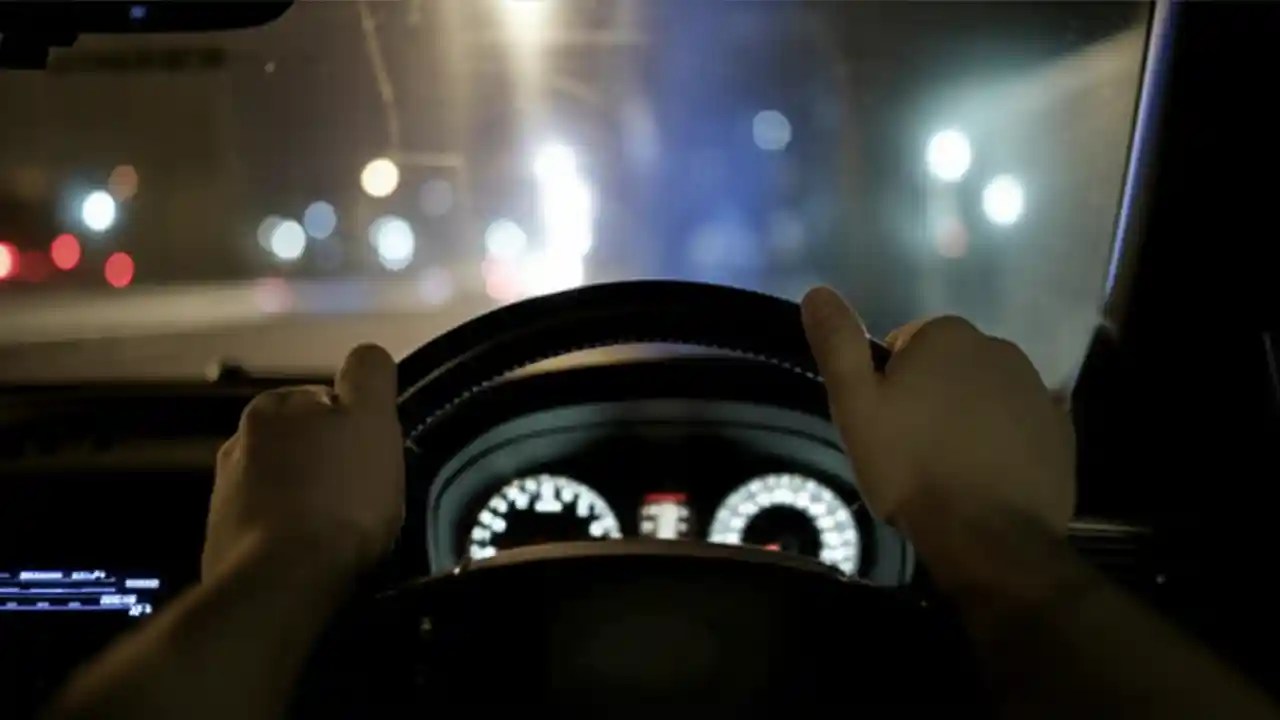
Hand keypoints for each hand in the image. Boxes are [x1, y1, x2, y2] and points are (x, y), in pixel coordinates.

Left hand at [203, 344, 404, 580]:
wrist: (283, 581)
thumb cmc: (339, 495)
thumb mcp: (371, 419)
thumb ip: (369, 375)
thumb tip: (366, 354)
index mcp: (271, 408)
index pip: (324, 401)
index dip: (355, 426)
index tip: (371, 457)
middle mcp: (238, 444)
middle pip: (301, 446)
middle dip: (326, 465)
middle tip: (360, 496)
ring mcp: (224, 497)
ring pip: (282, 489)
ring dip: (306, 502)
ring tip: (337, 533)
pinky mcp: (221, 545)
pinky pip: (267, 530)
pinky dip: (288, 538)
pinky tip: (311, 558)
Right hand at [800, 287, 1074, 557]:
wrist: (987, 535)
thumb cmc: (911, 467)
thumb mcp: (856, 407)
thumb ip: (838, 345)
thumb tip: (818, 292)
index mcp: (947, 335)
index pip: (908, 343)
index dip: (890, 382)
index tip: (887, 422)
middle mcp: (999, 348)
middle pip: (952, 366)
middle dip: (933, 395)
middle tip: (913, 446)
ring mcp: (1036, 390)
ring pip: (988, 392)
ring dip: (970, 415)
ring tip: (950, 464)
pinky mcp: (1060, 430)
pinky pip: (1022, 423)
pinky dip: (1006, 439)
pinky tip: (988, 474)